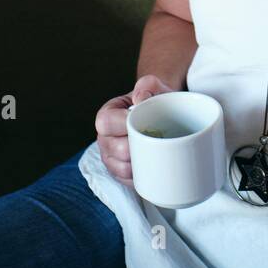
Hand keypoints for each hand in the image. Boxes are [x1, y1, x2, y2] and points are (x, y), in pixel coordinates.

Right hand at [94, 74, 175, 188]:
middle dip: (137, 146)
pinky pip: (130, 182)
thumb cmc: (155, 102)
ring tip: (158, 153)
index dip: (123, 124)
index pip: (105, 122)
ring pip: (123, 169)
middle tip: (157, 140)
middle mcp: (105, 138)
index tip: (143, 122)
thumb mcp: (154, 88)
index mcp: (108, 115)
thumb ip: (148, 85)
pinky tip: (154, 168)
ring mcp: (112, 158)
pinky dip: (144, 177)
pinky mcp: (122, 175)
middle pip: (115, 149)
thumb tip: (141, 98)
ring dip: (142, 163)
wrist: (162, 116)